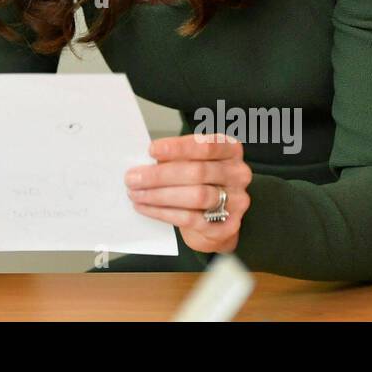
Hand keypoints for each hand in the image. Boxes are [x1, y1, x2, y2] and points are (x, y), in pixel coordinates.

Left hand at [125, 133, 251, 253]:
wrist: (217, 220)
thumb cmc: (201, 182)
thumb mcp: (192, 162)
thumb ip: (175, 158)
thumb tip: (145, 162)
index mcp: (230, 150)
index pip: (206, 146)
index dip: (178, 148)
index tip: (152, 150)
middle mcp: (237, 174)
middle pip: (197, 172)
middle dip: (160, 175)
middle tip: (133, 178)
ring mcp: (236, 200)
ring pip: (196, 196)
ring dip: (160, 195)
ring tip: (137, 194)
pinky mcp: (227, 225)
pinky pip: (191, 218)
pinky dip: (164, 212)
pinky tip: (146, 208)